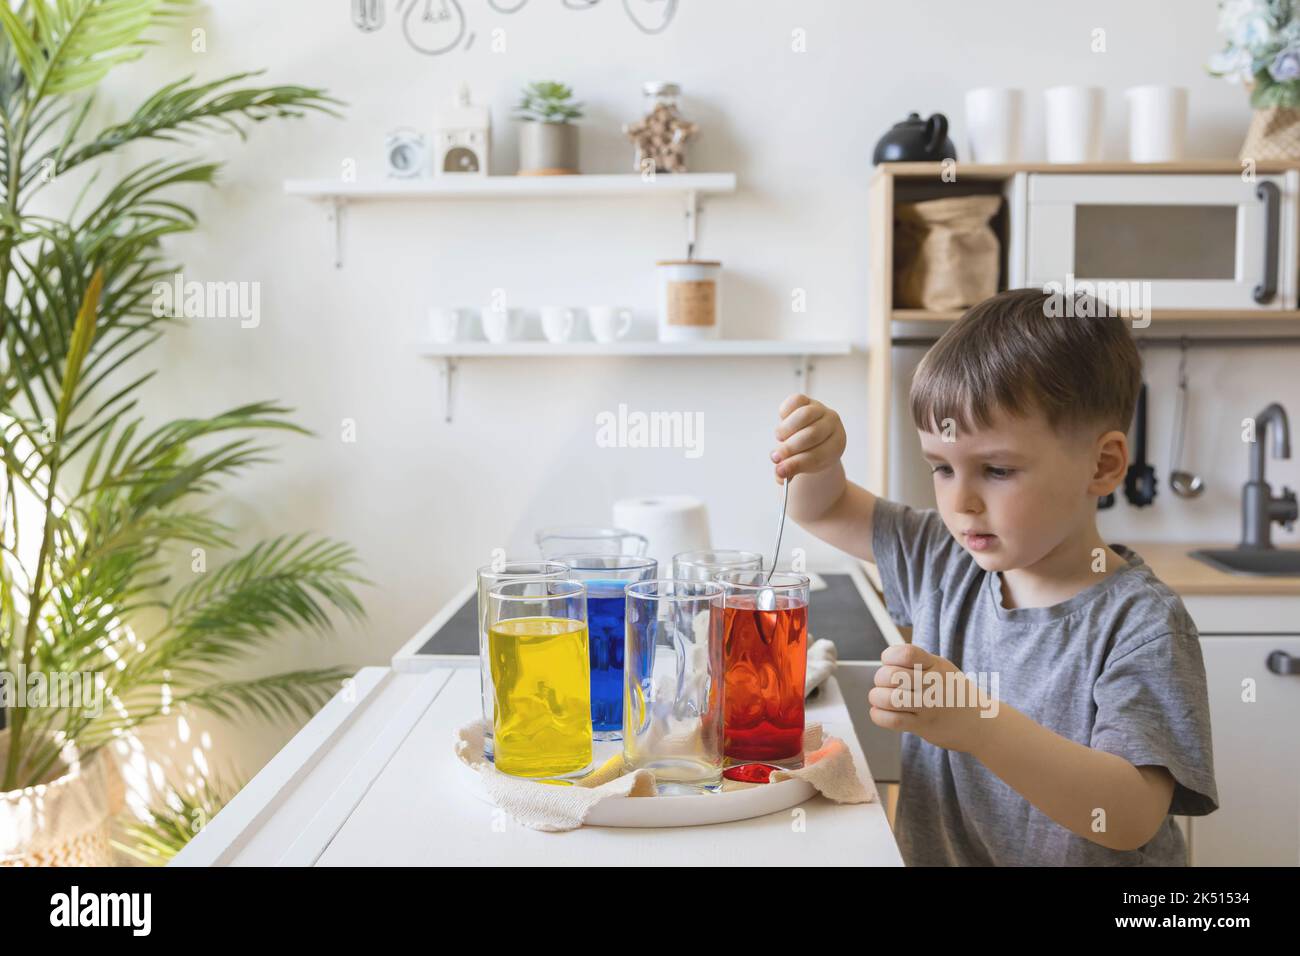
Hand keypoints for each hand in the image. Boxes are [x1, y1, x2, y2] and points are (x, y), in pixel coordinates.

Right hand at [771, 393, 846, 483]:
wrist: (814, 435)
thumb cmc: (808, 452)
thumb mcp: (803, 465)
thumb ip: (790, 470)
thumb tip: (779, 474)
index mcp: (836, 444)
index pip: (817, 456)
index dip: (796, 464)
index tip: (780, 471)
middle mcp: (832, 424)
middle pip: (811, 435)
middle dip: (789, 448)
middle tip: (775, 457)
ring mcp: (820, 409)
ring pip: (804, 416)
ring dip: (786, 430)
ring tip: (780, 438)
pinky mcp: (807, 400)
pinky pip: (795, 401)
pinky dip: (785, 412)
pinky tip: (783, 422)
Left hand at [868, 643, 998, 753]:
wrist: (980, 722)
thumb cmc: (953, 692)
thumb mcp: (942, 668)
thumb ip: (917, 662)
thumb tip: (885, 661)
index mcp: (936, 665)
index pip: (906, 653)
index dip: (889, 656)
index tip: (889, 662)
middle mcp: (933, 684)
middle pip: (892, 676)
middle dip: (880, 679)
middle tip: (883, 684)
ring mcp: (929, 706)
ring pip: (890, 699)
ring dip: (877, 698)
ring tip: (879, 698)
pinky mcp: (924, 726)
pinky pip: (893, 720)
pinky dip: (879, 716)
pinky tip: (880, 713)